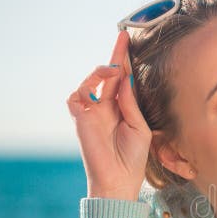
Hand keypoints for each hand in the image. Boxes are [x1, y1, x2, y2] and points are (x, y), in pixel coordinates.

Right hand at [66, 31, 150, 200]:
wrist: (119, 179)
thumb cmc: (133, 158)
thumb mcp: (139, 127)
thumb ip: (131, 103)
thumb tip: (126, 80)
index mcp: (121, 110)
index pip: (122, 81)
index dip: (124, 61)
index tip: (127, 40)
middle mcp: (105, 108)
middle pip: (108, 76)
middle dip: (115, 56)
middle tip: (123, 38)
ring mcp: (91, 112)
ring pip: (91, 81)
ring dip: (103, 72)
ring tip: (115, 70)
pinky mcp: (80, 119)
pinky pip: (77, 96)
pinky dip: (88, 87)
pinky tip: (101, 88)